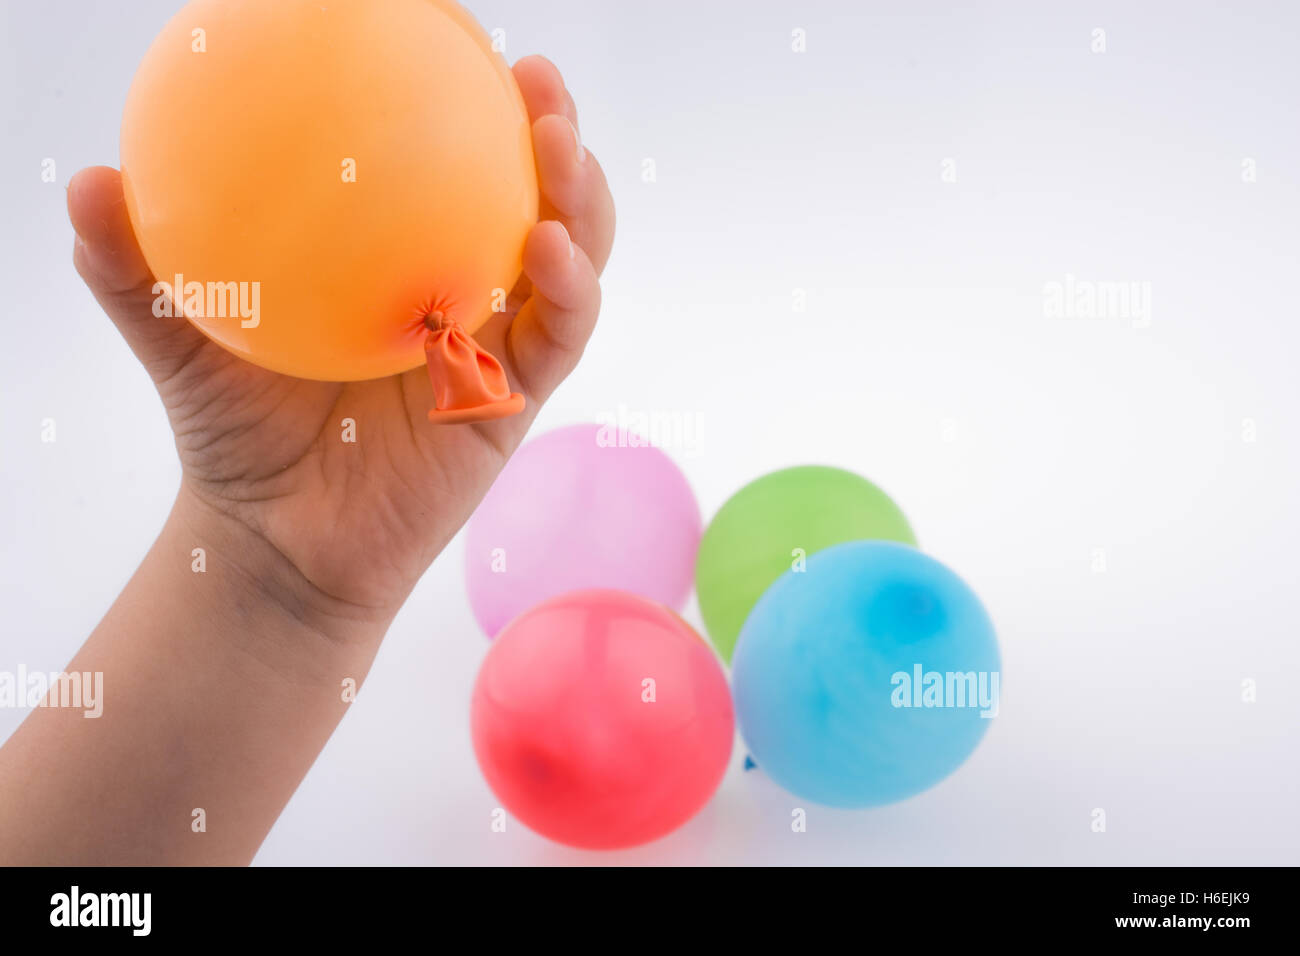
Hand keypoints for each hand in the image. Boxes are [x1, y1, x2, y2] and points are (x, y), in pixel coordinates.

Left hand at [68, 56, 614, 637]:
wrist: (275, 542)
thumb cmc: (237, 436)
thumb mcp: (182, 342)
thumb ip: (139, 271)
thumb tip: (88, 182)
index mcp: (399, 268)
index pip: (454, 177)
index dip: (473, 112)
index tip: (470, 45)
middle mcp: (460, 298)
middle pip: (535, 203)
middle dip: (556, 138)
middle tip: (540, 80)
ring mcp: (495, 351)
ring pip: (572, 264)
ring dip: (582, 202)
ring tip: (560, 147)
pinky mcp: (511, 405)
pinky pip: (558, 339)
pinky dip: (569, 290)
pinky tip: (549, 248)